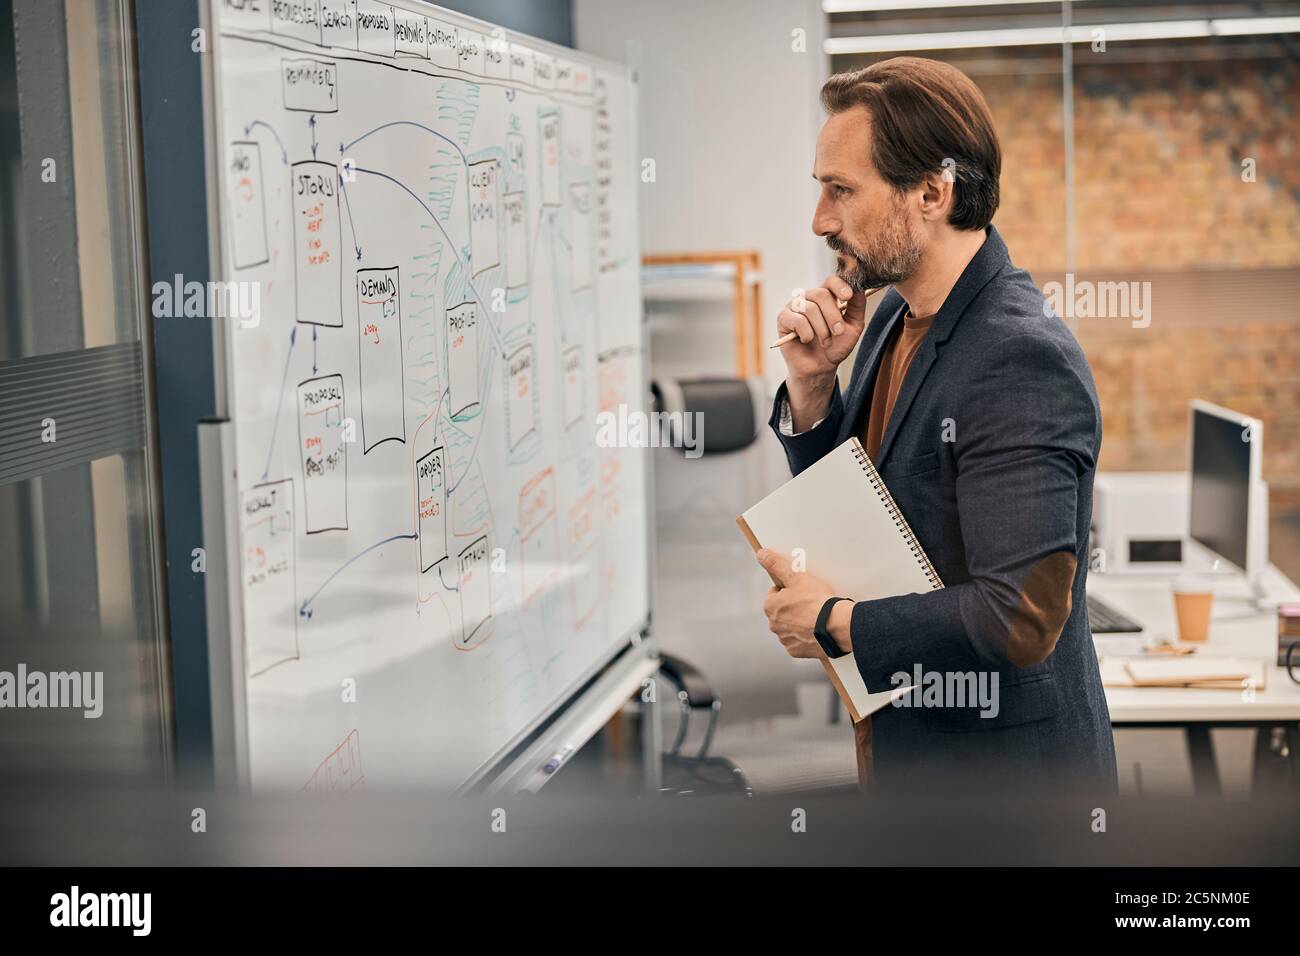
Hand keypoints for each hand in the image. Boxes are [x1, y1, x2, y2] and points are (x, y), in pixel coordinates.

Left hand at [757, 548, 846, 658]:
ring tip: (817, 616)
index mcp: (770, 607)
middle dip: (794, 606)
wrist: (837, 627)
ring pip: (791, 626)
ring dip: (800, 621)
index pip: (776, 593)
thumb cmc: (816, 600)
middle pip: (783, 611)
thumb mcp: (796, 576)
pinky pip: (800, 641)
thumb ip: (776, 564)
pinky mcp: (797, 651)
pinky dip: (807, 636)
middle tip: (812, 602)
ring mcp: (785, 640)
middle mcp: (773, 626)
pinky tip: (818, 630)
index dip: (790, 589)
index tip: (802, 589)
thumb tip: (761, 554)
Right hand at [778, 274, 873, 430]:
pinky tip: (806, 340)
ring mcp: (794, 307)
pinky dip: (806, 333)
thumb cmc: (836, 346)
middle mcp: (809, 298)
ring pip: (809, 308)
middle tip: (838, 332)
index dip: (839, 286)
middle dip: (833, 316)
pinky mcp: (783, 319)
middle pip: (820, 294)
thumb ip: (857, 306)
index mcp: (826, 296)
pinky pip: (797, 320)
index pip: (830, 281)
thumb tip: (858, 287)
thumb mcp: (853, 326)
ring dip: (821, 329)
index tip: (848, 296)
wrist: (820, 367)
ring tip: (824, 342)